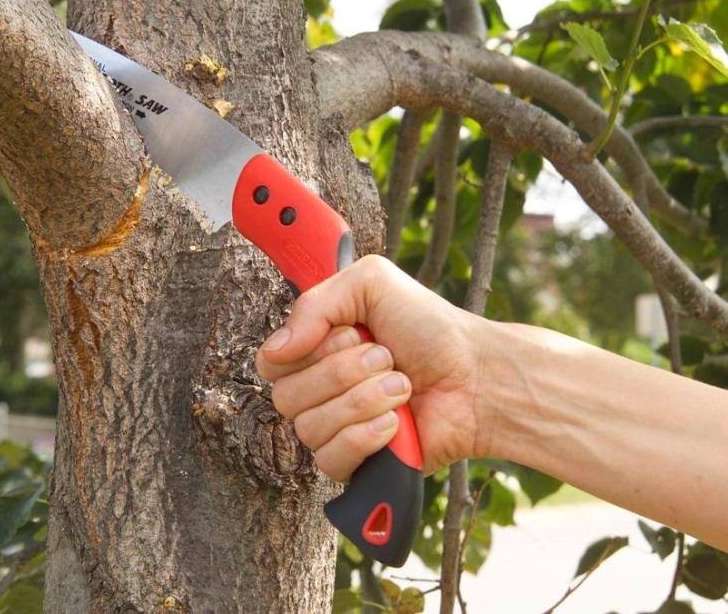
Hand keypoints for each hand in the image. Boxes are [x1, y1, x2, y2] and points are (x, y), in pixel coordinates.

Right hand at [255, 255, 486, 479]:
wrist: (478, 375)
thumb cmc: (430, 328)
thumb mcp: (370, 283)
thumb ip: (313, 303)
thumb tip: (275, 350)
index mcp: (315, 351)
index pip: (270, 362)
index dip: (304, 350)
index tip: (347, 333)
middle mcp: (318, 392)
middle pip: (285, 397)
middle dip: (343, 372)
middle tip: (386, 357)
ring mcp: (335, 429)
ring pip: (309, 428)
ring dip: (364, 400)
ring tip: (401, 387)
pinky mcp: (357, 464)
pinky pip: (332, 459)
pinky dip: (367, 436)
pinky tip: (397, 423)